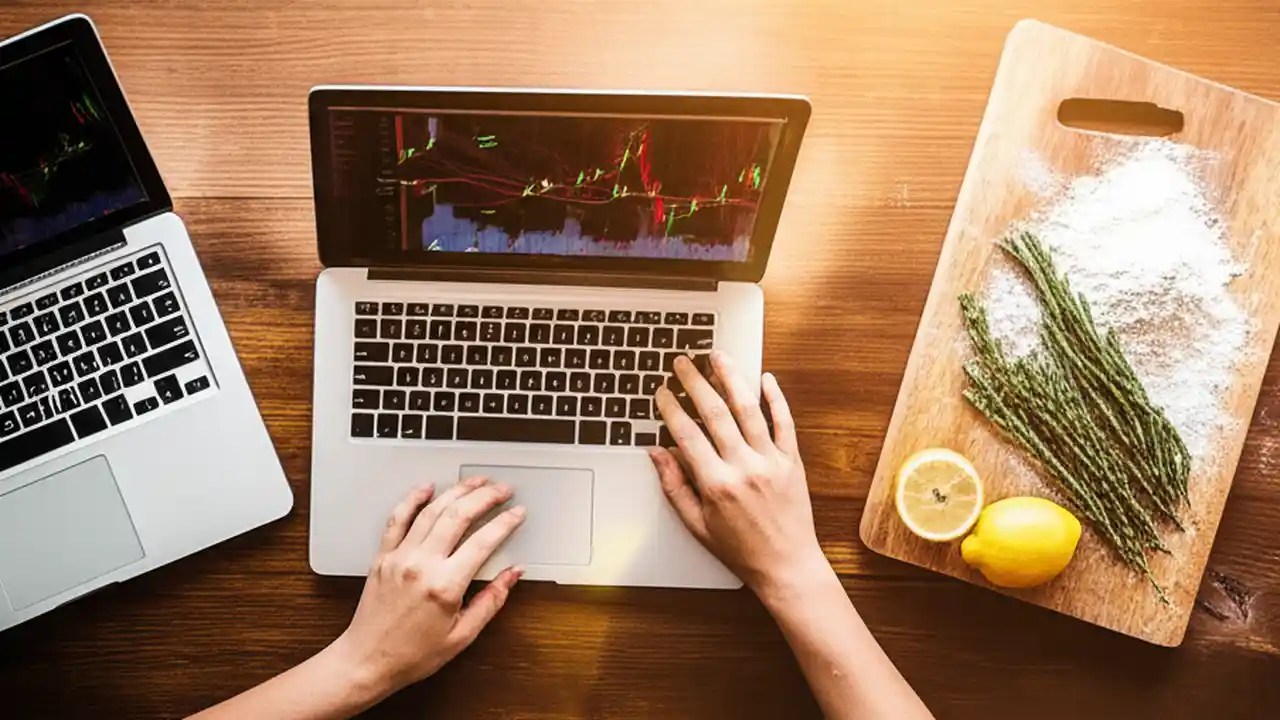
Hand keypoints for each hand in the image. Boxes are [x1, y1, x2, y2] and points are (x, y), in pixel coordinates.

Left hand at [330, 478, 525, 695]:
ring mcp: (400, 557)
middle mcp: (421, 565)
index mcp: (445, 586)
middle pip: (459, 516)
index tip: (517, 513)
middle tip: (502, 489)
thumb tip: (512, 574)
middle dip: (485, 497)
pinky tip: (427, 487)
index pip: (483, 541)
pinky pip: (398, 519)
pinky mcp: (383, 557)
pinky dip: (413, 499)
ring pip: (432, 510)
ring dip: (456, 491)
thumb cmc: (412, 655)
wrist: (367, 661)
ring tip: (475, 482)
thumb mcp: (463, 635)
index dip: (505, 522)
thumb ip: (491, 600)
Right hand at [650, 351, 828, 600]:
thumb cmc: (740, 549)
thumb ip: (675, 486)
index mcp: (716, 484)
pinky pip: (784, 422)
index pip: (687, 434)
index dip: (670, 408)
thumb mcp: (697, 524)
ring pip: (748, 409)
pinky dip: (775, 398)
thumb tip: (656, 453)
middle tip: (682, 363)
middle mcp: (744, 467)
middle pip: (714, 412)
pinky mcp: (792, 461)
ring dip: (731, 378)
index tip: (661, 392)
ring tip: (717, 356)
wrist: (786, 565)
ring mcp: (771, 461)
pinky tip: (765, 379)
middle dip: (694, 382)